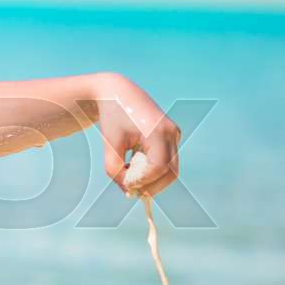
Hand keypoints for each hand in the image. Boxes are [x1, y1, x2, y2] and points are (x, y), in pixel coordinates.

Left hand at [91, 74, 179, 196]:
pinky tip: (134, 162)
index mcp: (157, 131)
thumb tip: (128, 192)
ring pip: (171, 169)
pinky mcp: (172, 136)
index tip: (125, 184)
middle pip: (170, 172)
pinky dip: (153, 169)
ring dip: (152, 178)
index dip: (142, 181)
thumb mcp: (109, 144)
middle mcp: (171, 132)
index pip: (158, 168)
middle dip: (151, 186)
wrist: (118, 93)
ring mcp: (174, 134)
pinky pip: (168, 161)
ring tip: (129, 173)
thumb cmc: (112, 117)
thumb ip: (115, 169)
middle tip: (130, 188)